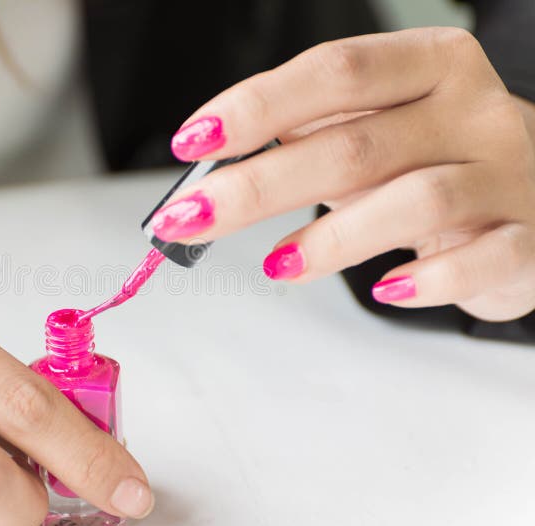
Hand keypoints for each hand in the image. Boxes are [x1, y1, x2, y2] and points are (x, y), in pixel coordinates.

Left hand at [155, 27, 534, 321]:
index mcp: (429, 66)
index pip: (335, 72)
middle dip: (257, 185)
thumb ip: (313, 139)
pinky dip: (424, 282)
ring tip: (276, 264)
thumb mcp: (379, 129)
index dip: (257, 106)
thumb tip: (220, 171)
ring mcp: (506, 175)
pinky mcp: (528, 239)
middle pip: (353, 143)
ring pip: (413, 203)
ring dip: (330, 239)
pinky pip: (477, 262)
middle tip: (193, 216)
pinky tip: (383, 289)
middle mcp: (471, 112)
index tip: (195, 140)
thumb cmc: (438, 158)